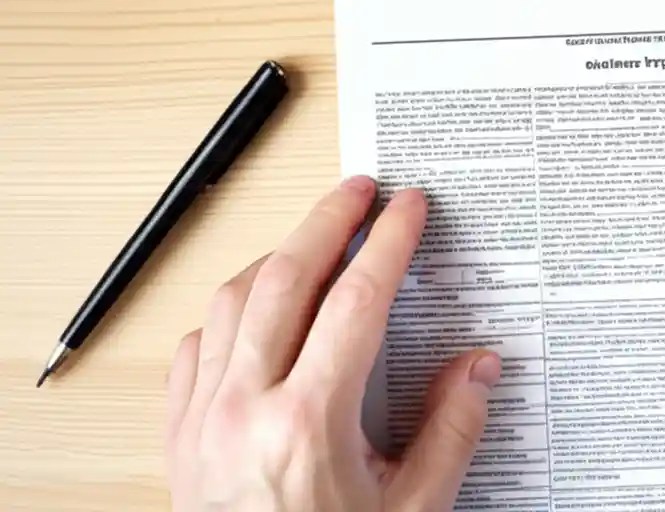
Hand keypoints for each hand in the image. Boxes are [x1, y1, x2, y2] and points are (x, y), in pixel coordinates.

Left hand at [165, 177, 500, 511]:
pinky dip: (229, 312)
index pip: (356, 301)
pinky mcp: (180, 436)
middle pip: (285, 277)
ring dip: (276, 258)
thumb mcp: (414, 511)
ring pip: (230, 301)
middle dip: (327, 220)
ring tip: (314, 240)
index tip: (409, 209)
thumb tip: (480, 368)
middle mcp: (244, 409)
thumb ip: (452, 432)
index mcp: (309, 423)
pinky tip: (257, 312)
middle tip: (360, 190)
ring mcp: (203, 419)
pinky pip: (194, 347)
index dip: (388, 243)